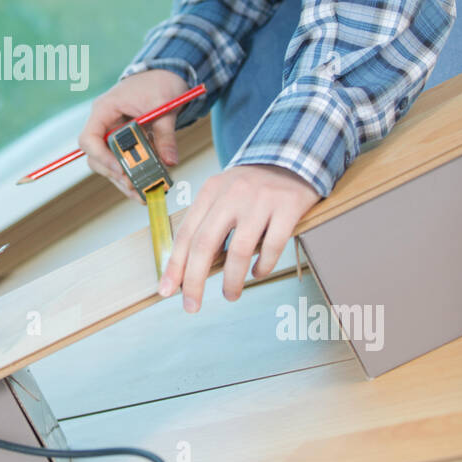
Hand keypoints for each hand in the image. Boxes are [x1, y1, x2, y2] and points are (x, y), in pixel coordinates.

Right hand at [78, 69, 189, 200]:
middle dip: (115, 175)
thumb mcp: (164, 106)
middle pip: (97, 158)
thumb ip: (165, 134)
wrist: (165, 74)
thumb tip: (169, 161)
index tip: (121, 169)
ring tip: (144, 195)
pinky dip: (136, 176)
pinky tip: (149, 188)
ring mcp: (114, 136)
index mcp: (105, 110)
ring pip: (110, 166)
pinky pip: (125, 164)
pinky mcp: (126, 144)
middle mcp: (105, 125)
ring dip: (125, 182)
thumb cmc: (159, 83)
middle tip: (135, 187)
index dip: (101, 157)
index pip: (89, 138)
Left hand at [158, 164, 321, 309]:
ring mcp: (261, 200)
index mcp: (211, 191)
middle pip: (205, 244)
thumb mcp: (224, 193)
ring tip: (230, 295)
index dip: (175, 265)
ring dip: (232, 280)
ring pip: (240, 250)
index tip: (167, 290)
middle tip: (191, 306)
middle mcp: (232, 194)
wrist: (293, 156)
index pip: (186, 233)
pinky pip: (273, 245)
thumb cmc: (252, 185)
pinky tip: (257, 274)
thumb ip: (208, 222)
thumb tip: (189, 266)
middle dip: (194, 280)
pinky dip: (263, 266)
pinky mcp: (288, 206)